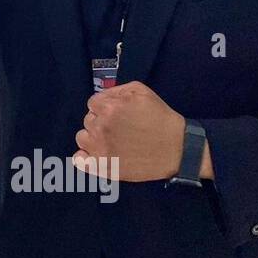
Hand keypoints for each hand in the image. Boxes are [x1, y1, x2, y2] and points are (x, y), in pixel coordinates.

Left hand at [73, 80, 209, 182]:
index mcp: (108, 107)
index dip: (105, 107)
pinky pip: (80, 161)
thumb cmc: (160, 118)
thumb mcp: (141, 91)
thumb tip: (102, 97)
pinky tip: (94, 156)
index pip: (93, 104)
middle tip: (120, 128)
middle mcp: (101, 127)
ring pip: (82, 138)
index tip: (117, 114)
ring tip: (112, 142)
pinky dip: (84, 158)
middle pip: (88, 121)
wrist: (177, 148)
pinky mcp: (104, 167)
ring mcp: (100, 149)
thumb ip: (116, 90)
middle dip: (101, 122)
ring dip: (93, 138)